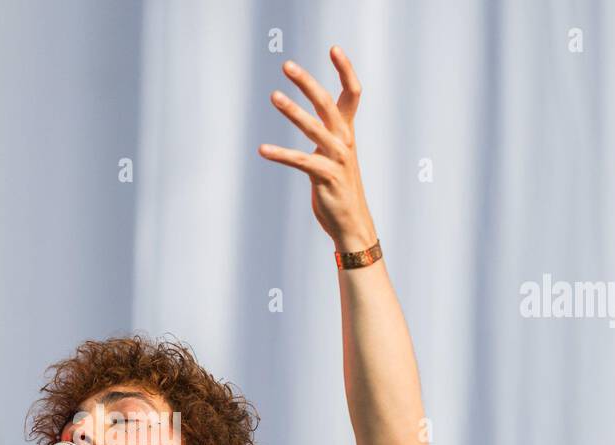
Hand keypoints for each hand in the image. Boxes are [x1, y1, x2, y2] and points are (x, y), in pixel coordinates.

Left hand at [258, 46, 377, 251]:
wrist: (351, 225)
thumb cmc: (339, 190)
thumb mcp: (334, 157)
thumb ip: (326, 137)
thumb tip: (312, 123)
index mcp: (347, 133)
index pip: (352, 94)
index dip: (345, 70)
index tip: (334, 49)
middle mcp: (345, 141)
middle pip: (328, 103)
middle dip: (308, 82)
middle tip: (287, 66)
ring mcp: (338, 159)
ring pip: (314, 127)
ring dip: (293, 110)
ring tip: (274, 96)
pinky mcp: (325, 177)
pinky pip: (300, 161)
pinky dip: (280, 154)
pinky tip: (262, 150)